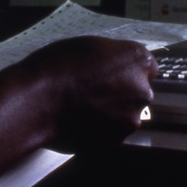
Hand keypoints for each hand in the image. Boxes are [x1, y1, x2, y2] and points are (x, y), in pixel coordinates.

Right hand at [22, 36, 156, 151]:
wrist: (38, 100)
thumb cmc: (57, 67)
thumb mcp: (90, 45)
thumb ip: (114, 55)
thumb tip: (118, 64)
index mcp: (137, 60)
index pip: (147, 66)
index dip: (127, 70)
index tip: (113, 73)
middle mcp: (142, 90)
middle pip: (139, 91)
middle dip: (121, 92)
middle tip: (94, 89)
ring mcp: (131, 118)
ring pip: (126, 114)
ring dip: (111, 112)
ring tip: (83, 106)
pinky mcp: (116, 141)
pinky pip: (112, 133)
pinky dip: (100, 129)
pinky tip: (80, 120)